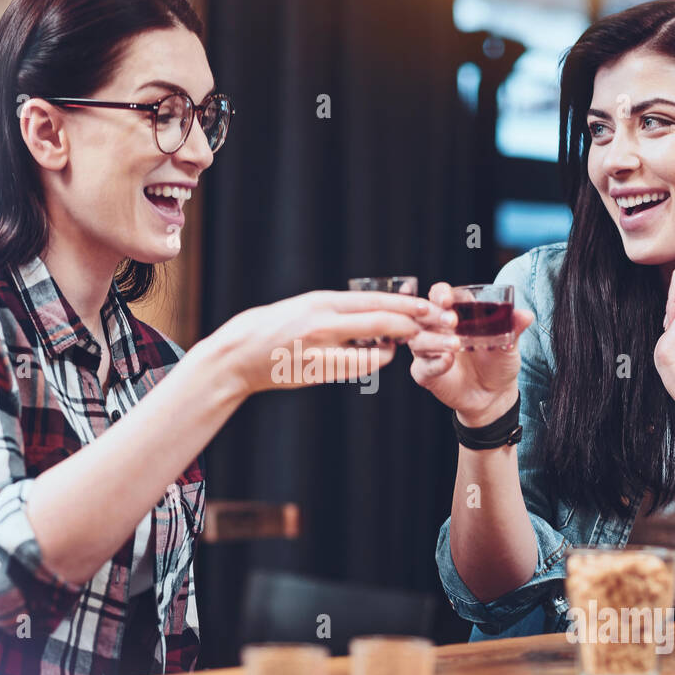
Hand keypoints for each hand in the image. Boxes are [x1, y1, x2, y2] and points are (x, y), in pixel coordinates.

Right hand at [213, 290, 443, 395]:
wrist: (240, 354)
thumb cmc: (275, 327)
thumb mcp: (306, 306)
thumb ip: (337, 308)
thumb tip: (373, 309)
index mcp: (321, 302)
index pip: (373, 301)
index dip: (404, 304)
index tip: (428, 305)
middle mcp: (323, 323)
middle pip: (380, 323)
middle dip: (412, 325)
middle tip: (434, 326)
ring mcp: (321, 350)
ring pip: (373, 352)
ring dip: (391, 349)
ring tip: (397, 344)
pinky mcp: (318, 373)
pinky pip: (356, 370)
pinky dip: (371, 363)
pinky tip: (375, 357)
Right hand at [408, 282, 533, 425]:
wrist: (494, 395)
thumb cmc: (498, 362)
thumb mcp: (509, 344)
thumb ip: (513, 328)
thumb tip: (525, 315)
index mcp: (454, 313)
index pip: (440, 296)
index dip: (441, 294)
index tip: (448, 299)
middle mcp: (436, 329)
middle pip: (423, 315)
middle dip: (434, 314)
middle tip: (452, 321)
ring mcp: (429, 351)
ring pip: (418, 340)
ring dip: (435, 340)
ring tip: (455, 344)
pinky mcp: (426, 373)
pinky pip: (423, 366)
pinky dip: (435, 363)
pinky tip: (448, 361)